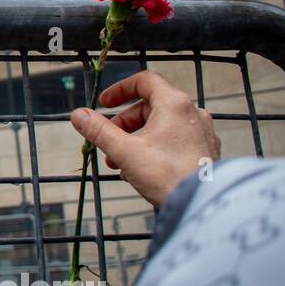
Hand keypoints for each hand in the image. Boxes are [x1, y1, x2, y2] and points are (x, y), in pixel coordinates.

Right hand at [69, 70, 220, 208]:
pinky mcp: (206, 150)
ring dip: (137, 138)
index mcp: (174, 104)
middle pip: (151, 106)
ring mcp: (202, 132)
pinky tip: (143, 169)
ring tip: (121, 162)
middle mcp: (192, 113)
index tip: (104, 104)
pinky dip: (155, 147)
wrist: (201, 204)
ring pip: (162, 125)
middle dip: (124, 123)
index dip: (120, 89)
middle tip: (109, 140)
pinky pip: (175, 140)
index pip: (145, 80)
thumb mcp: (124, 151)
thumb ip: (99, 130)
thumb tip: (78, 115)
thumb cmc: (166, 175)